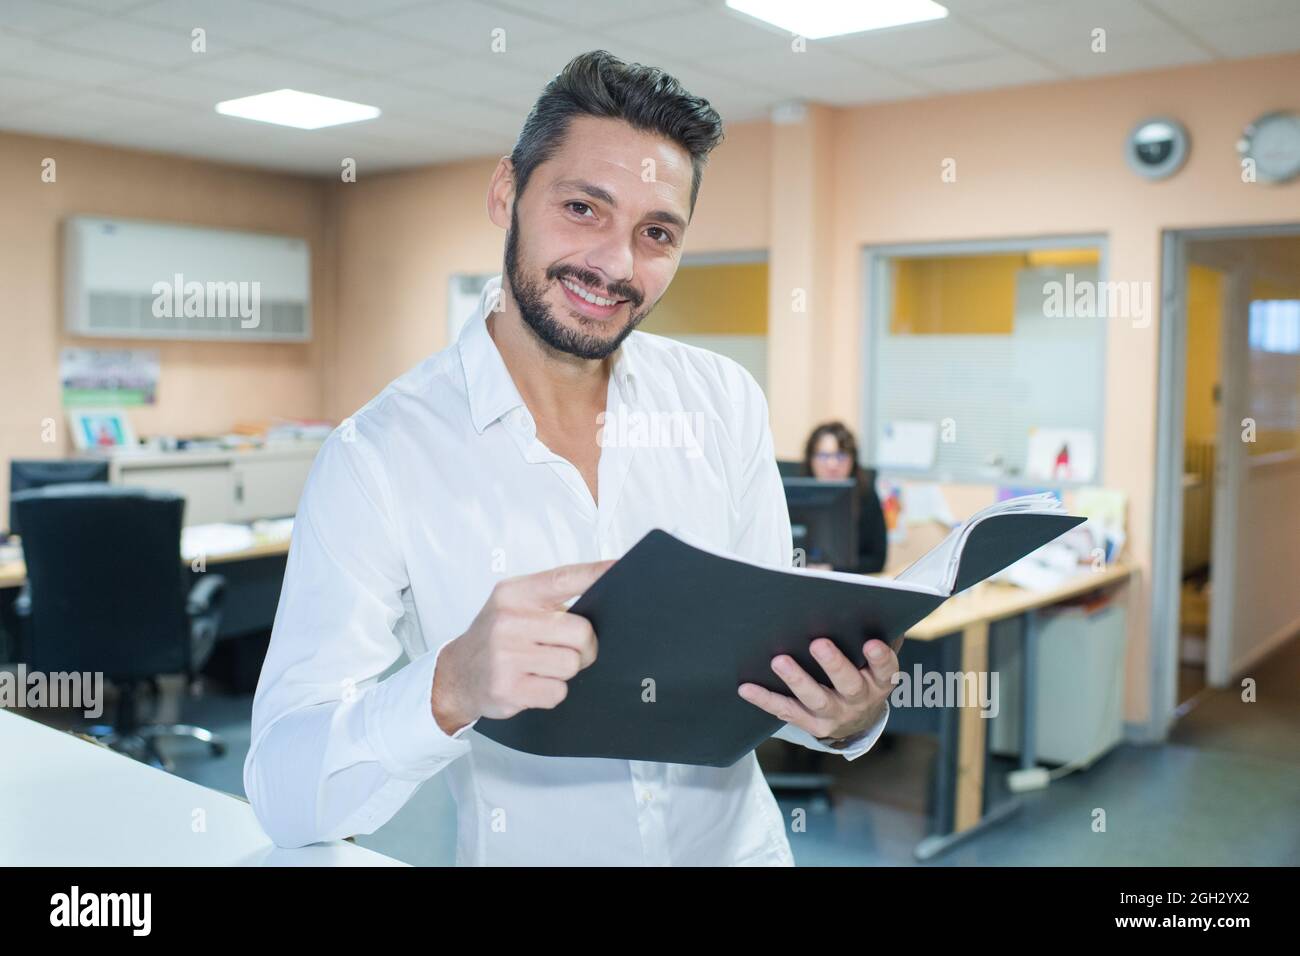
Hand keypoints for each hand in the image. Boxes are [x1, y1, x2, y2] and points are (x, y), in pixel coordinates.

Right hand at [431, 560, 612, 733]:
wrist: (456, 674)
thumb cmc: (495, 637)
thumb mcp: (512, 605)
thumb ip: (548, 600)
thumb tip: (600, 597)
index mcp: (514, 594)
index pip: (563, 578)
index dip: (595, 574)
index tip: (619, 568)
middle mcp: (508, 621)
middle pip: (581, 632)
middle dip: (585, 647)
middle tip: (570, 650)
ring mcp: (506, 656)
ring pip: (572, 665)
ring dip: (565, 671)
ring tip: (543, 667)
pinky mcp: (508, 688)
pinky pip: (557, 692)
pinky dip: (551, 692)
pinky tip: (531, 684)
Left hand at [737, 637, 899, 742]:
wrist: (858, 720)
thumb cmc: (863, 674)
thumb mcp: (875, 659)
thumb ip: (874, 633)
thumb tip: (864, 602)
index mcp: (880, 680)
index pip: (886, 669)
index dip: (880, 657)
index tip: (871, 643)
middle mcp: (861, 699)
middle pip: (849, 684)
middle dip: (834, 664)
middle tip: (817, 643)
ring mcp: (836, 714)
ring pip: (816, 699)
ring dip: (797, 679)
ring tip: (779, 661)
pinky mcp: (813, 725)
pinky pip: (787, 711)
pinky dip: (766, 699)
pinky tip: (747, 688)